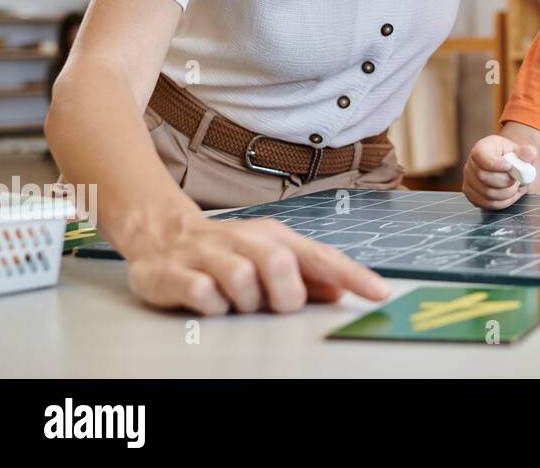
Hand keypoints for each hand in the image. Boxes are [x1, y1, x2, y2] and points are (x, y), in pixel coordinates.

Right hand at [124, 214, 391, 314]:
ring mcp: (210, 255)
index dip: (352, 274)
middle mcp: (245, 240)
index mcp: (274, 237)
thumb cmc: (225, 250)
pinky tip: (207, 301)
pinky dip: (211, 306)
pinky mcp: (177, 273)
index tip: (379, 292)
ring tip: (233, 301)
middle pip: (282, 266)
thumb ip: (305, 274)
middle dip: (283, 296)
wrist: (160, 234)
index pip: (321, 255)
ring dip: (243, 303)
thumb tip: (340, 290)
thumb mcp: (268, 256)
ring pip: (242, 281)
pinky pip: (205, 295)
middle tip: (268, 303)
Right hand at [463, 135, 539, 209]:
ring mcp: (469, 182)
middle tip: (517, 179)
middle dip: (506, 181)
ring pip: (487, 193)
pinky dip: (504, 201)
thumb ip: (527, 152)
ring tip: (515, 185)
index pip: (482, 157)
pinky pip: (488, 204)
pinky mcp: (473, 196)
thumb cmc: (512, 158)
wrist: (507, 168)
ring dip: (507, 192)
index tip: (510, 166)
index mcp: (481, 149)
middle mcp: (470, 165)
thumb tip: (530, 153)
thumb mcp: (521, 151)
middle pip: (484, 177)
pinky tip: (510, 194)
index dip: (496, 164)